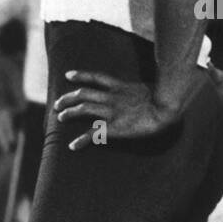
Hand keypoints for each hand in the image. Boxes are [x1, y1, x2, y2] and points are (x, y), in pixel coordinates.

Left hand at [54, 70, 178, 151]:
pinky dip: (81, 140)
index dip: (80, 76)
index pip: (95, 77)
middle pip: (83, 94)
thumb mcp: (145, 88)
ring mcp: (111, 111)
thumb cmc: (161, 99)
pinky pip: (92, 134)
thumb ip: (134, 89)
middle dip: (67, 98)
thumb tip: (135, 90)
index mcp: (119, 87)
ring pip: (83, 109)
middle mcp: (111, 97)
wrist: (165, 108)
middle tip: (57, 104)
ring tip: (61, 118)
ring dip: (69, 113)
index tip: (68, 75)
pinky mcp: (114, 127)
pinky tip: (72, 146)